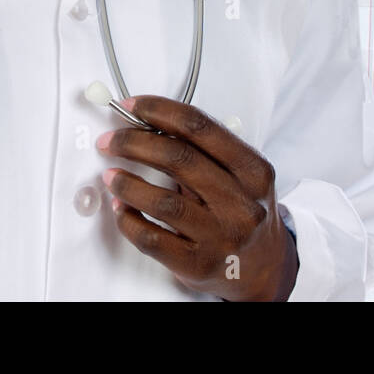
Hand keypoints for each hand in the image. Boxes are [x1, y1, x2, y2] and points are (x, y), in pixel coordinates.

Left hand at [97, 96, 298, 300]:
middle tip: (111, 140)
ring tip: (111, 175)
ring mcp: (220, 237)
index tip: (131, 107)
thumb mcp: (243, 174)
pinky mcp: (197, 265)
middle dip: (133, 143)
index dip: (159, 111)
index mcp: (253, 171)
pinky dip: (128, 219)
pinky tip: (121, 208)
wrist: (263, 265)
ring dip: (127, 183)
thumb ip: (206, 149)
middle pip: (177, 158)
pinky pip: (152, 239)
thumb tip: (149, 124)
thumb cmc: (244, 211)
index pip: (200, 127)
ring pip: (162, 201)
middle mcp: (240, 203)